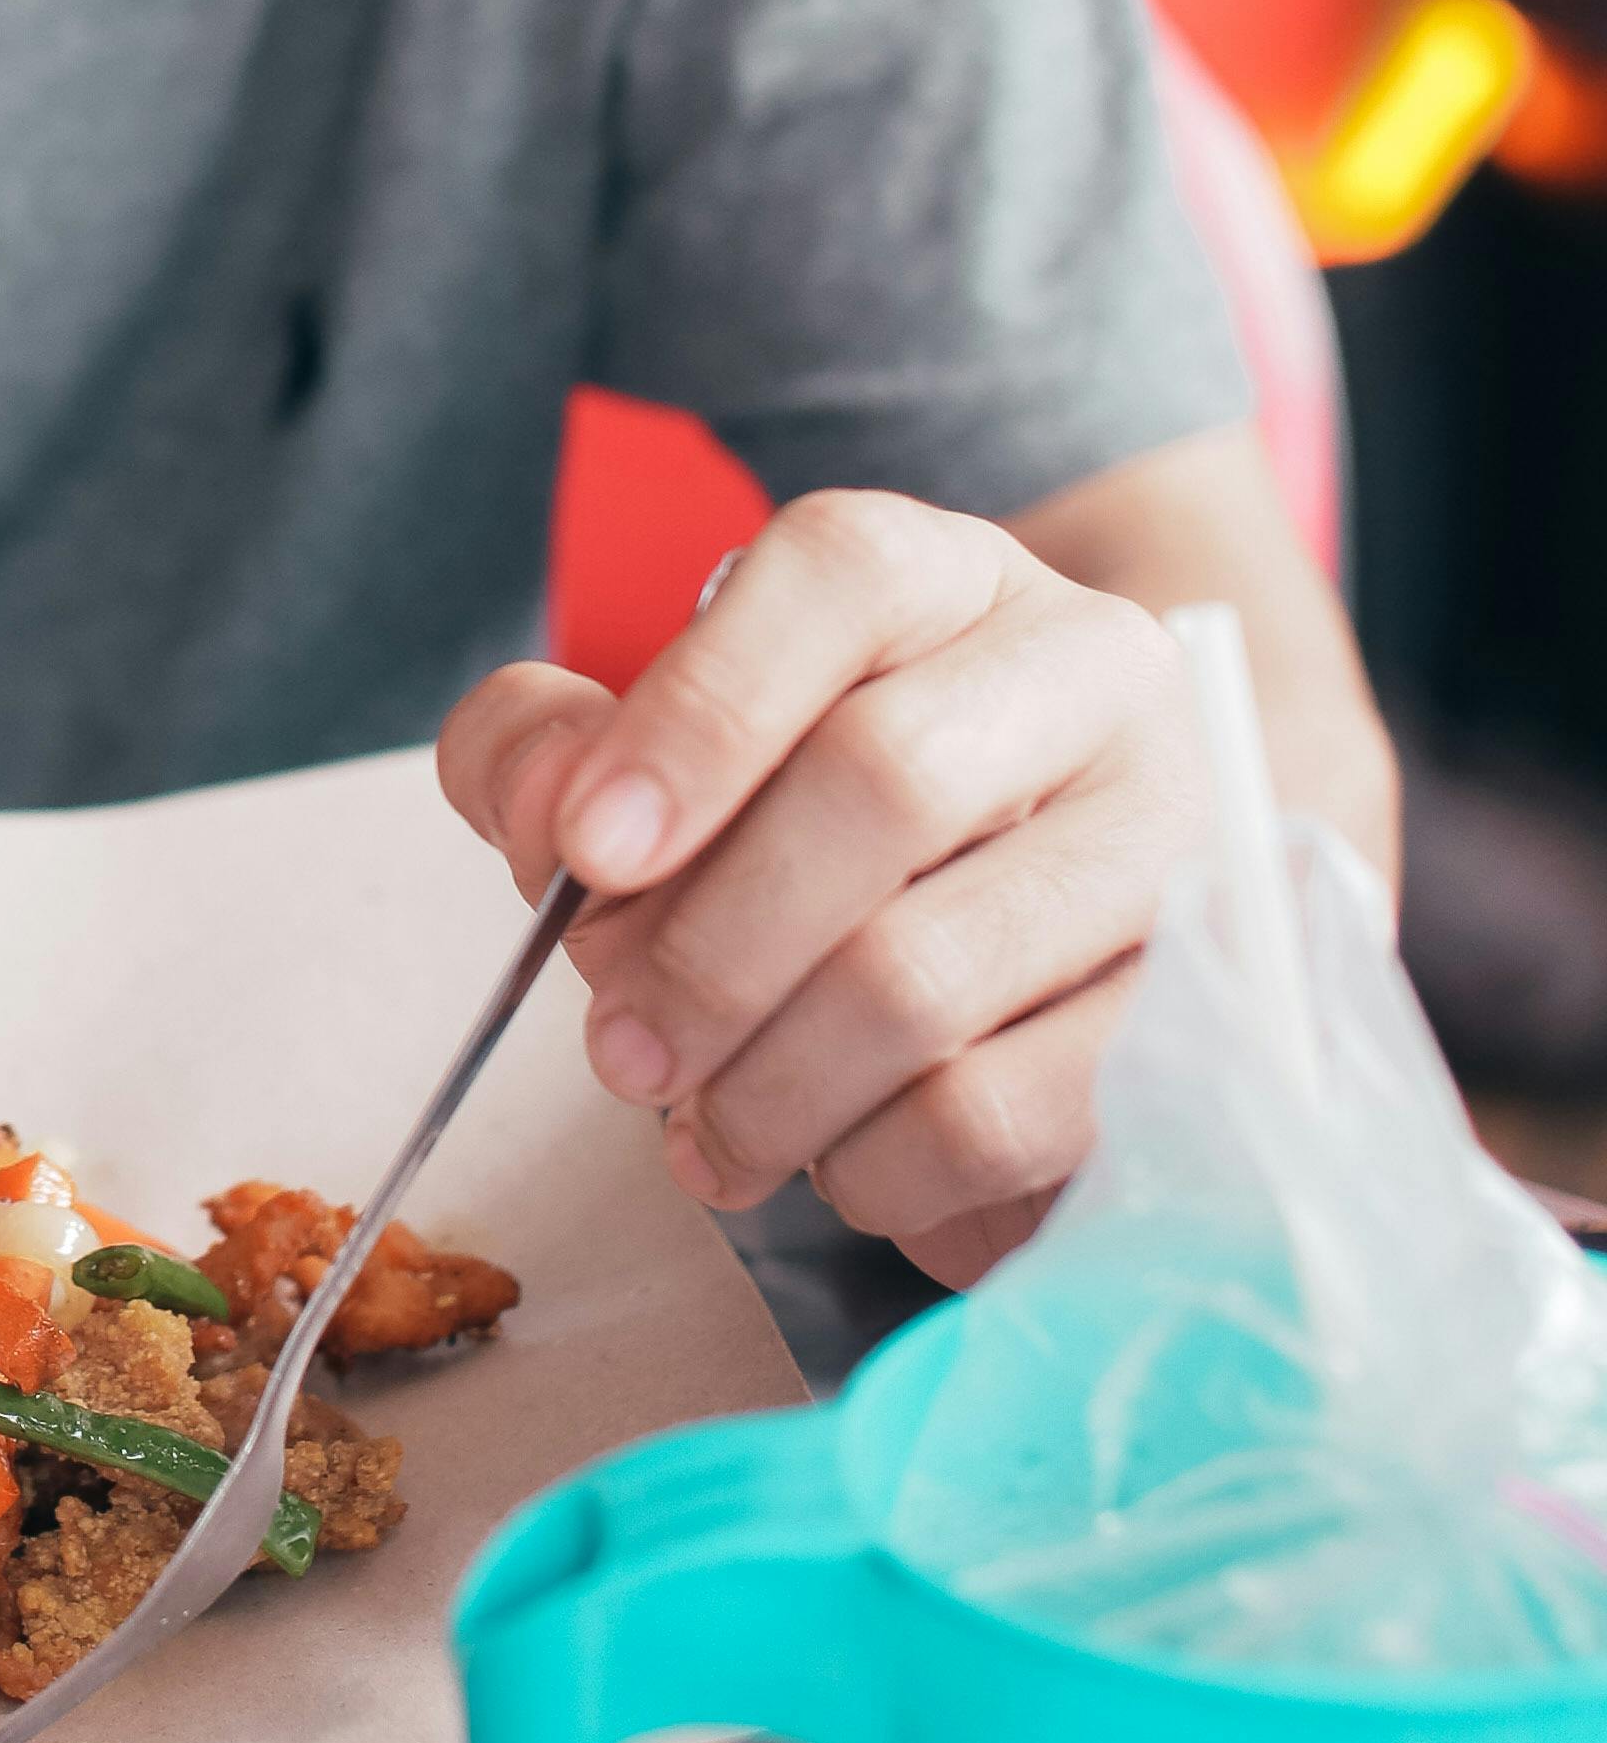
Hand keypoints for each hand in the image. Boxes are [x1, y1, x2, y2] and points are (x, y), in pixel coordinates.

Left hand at [436, 489, 1198, 1289]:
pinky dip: (879, 1168)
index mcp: (944, 576)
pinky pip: (1005, 1111)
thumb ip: (551, 751)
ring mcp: (1168, 839)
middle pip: (887, 781)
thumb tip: (546, 811)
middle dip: (712, 949)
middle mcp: (1088, 673)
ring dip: (773, 1087)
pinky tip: (828, 1168)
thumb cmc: (809, 831)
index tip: (588, 852)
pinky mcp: (1196, 1013)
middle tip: (618, 1054)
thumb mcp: (661, 758)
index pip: (840, 574)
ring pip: (933, 971)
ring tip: (702, 1134)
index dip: (700, 712)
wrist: (1043, 940)